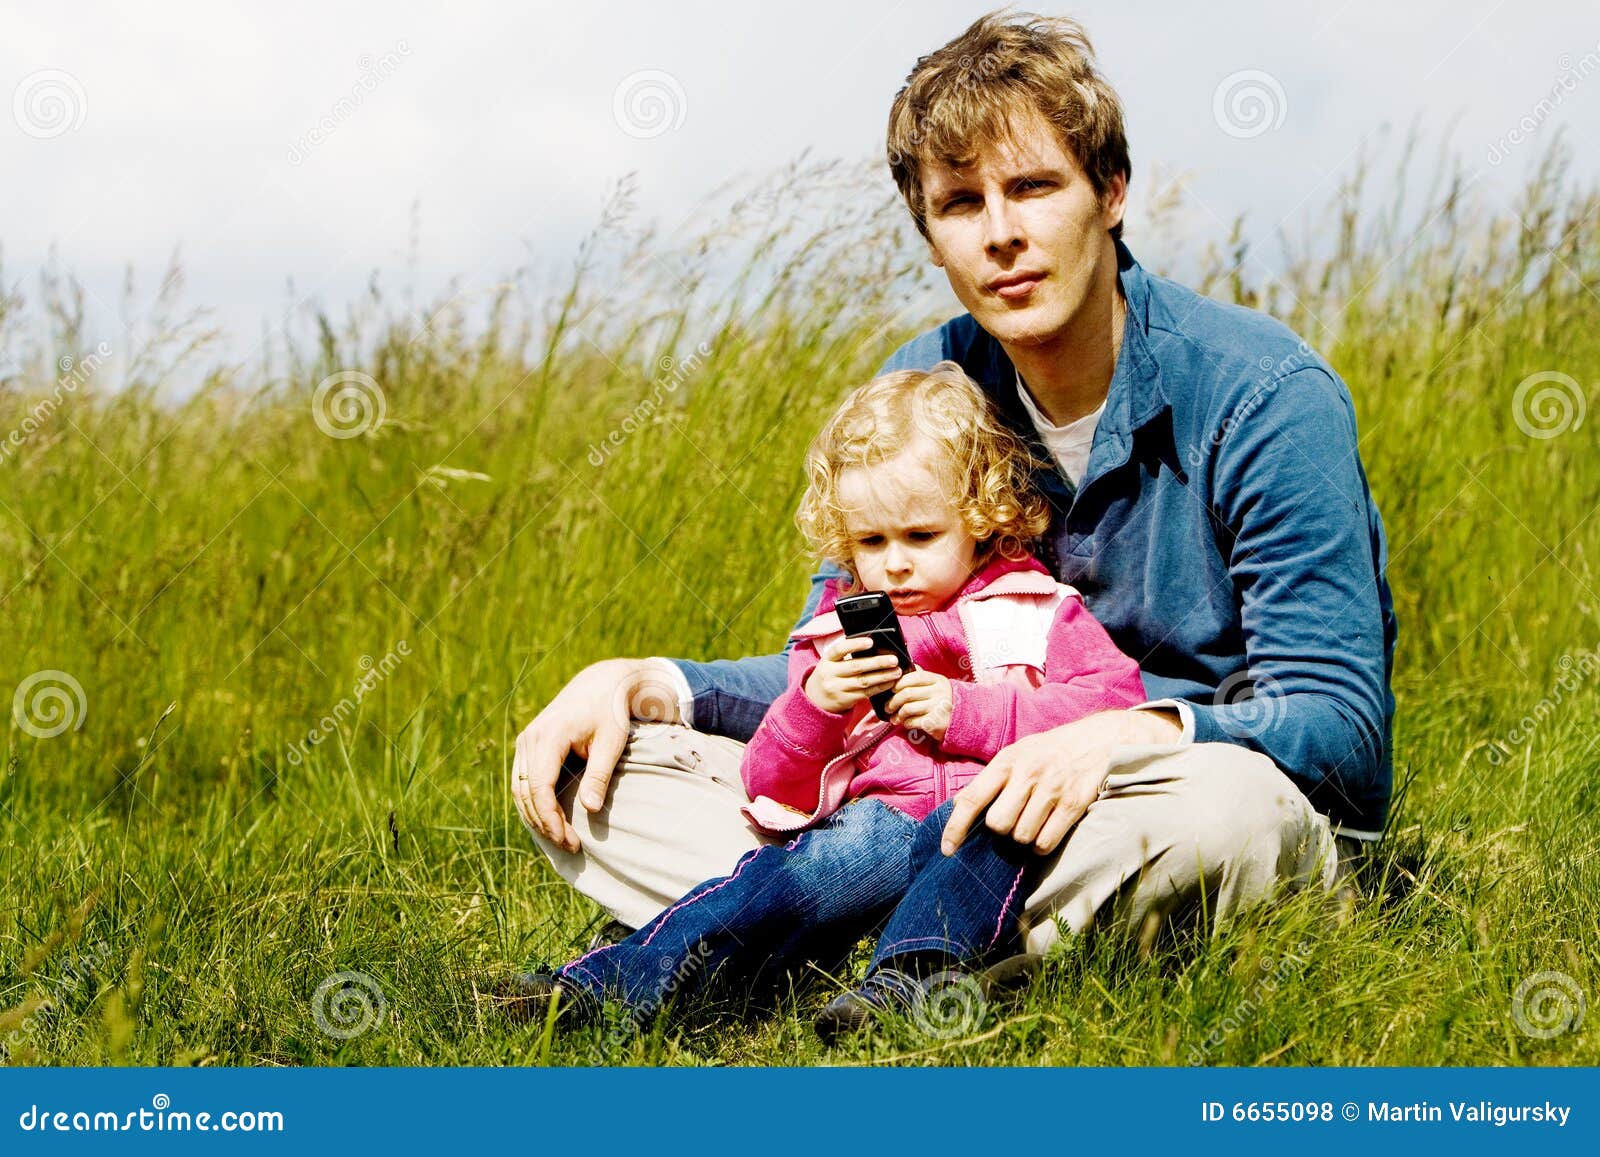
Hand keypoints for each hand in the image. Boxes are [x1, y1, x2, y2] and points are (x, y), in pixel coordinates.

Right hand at [511, 658, 675, 852]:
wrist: (601, 684)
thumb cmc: (610, 712)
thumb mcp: (612, 742)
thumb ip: (600, 775)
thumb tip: (590, 810)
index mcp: (549, 735)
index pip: (540, 786)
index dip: (550, 817)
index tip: (568, 840)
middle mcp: (530, 738)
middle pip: (527, 792)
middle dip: (544, 823)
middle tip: (569, 846)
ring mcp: (525, 741)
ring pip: (520, 789)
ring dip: (536, 817)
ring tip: (562, 838)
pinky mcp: (527, 745)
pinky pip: (523, 780)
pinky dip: (533, 803)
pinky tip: (551, 821)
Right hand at [804, 636, 904, 713]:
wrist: (815, 700)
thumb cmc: (830, 675)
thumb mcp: (831, 663)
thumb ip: (847, 655)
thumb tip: (875, 646)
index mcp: (827, 659)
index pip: (839, 649)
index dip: (855, 645)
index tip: (871, 642)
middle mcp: (830, 673)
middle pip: (856, 666)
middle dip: (877, 662)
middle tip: (893, 660)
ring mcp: (836, 688)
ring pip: (863, 681)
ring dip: (882, 676)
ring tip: (896, 672)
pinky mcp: (844, 700)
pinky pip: (865, 693)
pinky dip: (879, 687)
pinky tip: (889, 683)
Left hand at [885, 669, 951, 740]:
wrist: (961, 720)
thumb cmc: (942, 701)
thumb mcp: (936, 685)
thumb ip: (921, 676)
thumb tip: (902, 667)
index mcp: (938, 680)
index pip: (914, 677)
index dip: (899, 682)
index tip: (892, 689)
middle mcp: (939, 692)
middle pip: (907, 693)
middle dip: (893, 701)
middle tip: (888, 707)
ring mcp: (938, 707)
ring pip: (908, 708)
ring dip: (897, 714)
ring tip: (894, 717)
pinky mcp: (935, 722)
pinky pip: (912, 721)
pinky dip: (905, 723)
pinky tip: (905, 723)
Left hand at [941, 708, 1181, 855]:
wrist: (1100, 739)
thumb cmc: (1052, 750)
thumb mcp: (1017, 754)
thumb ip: (990, 778)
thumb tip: (959, 803)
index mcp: (1007, 761)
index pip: (972, 799)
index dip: (956, 827)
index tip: (947, 850)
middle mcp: (1027, 773)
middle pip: (997, 825)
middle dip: (1002, 831)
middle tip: (1015, 819)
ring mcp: (1052, 788)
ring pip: (1021, 837)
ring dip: (1025, 838)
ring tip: (1036, 821)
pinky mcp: (1074, 803)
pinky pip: (1046, 842)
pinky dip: (1043, 845)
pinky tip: (1049, 830)